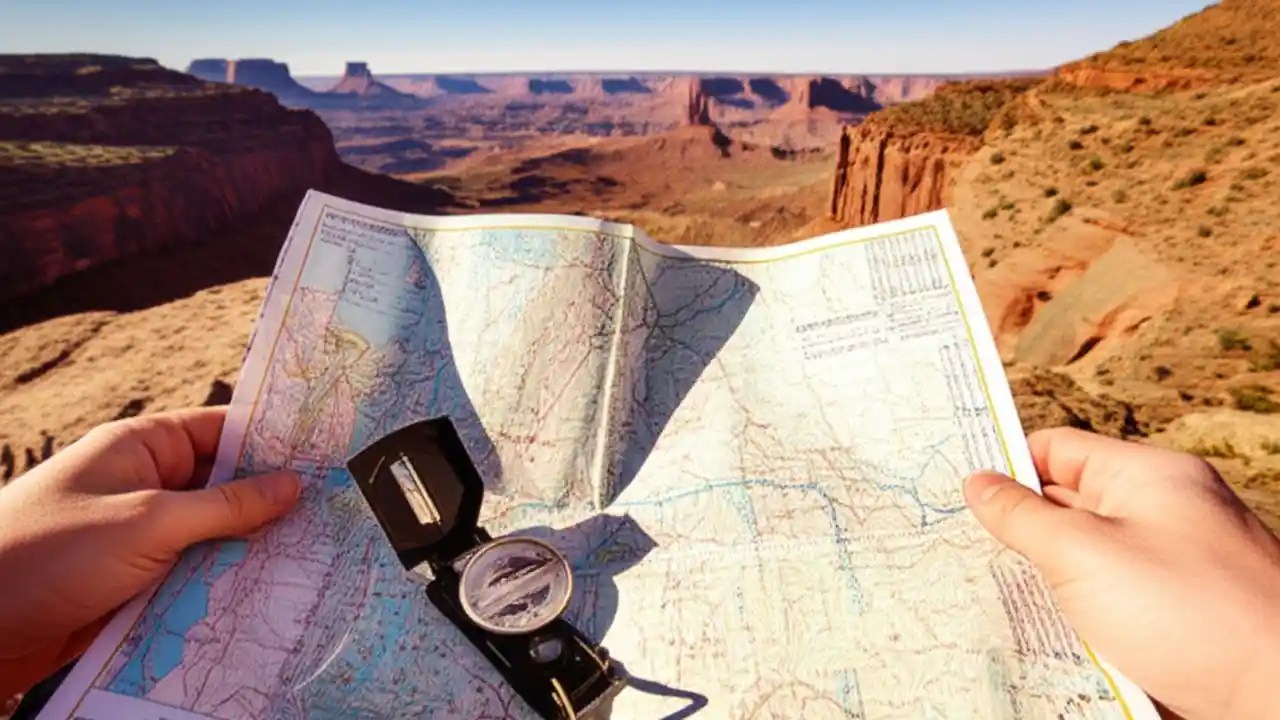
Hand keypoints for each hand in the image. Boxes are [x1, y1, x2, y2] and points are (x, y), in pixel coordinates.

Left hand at [0, 407, 299, 695]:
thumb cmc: (50, 552)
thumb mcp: (148, 521)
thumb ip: (225, 506)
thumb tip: (292, 487)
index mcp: (141, 447)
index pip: (222, 431)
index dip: (274, 442)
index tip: (328, 457)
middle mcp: (144, 485)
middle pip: (225, 487)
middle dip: (271, 505)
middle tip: (334, 517)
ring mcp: (140, 535)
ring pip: (214, 536)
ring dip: (250, 552)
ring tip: (313, 560)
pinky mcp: (137, 581)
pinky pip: (194, 576)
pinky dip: (224, 585)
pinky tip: (266, 596)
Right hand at [964, 427, 1279, 719]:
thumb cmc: (1191, 615)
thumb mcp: (1084, 555)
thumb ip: (1023, 516)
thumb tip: (978, 484)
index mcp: (1149, 477)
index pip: (1057, 449)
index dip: (1005, 465)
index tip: (956, 494)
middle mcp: (1165, 514)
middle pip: (1067, 506)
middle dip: (1018, 532)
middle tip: (962, 554)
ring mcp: (1174, 569)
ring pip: (1084, 563)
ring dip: (1045, 584)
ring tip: (1000, 601)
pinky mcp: (1178, 619)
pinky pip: (1110, 606)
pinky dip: (1077, 620)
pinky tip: (1048, 639)